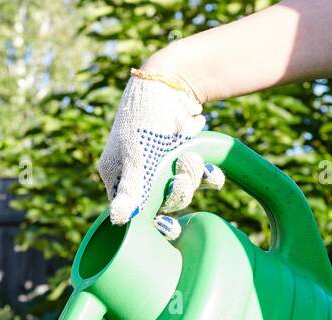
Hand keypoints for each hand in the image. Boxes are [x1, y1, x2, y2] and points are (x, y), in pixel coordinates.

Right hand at [97, 68, 224, 237]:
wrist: (172, 81)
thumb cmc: (145, 118)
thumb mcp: (136, 156)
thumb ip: (129, 190)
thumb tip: (118, 221)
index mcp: (118, 174)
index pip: (132, 210)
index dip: (151, 221)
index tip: (168, 226)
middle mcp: (139, 173)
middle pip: (160, 202)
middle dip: (176, 193)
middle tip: (181, 181)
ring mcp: (163, 164)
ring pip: (182, 189)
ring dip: (191, 178)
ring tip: (192, 160)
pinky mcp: (185, 155)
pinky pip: (200, 177)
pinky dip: (209, 176)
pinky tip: (213, 171)